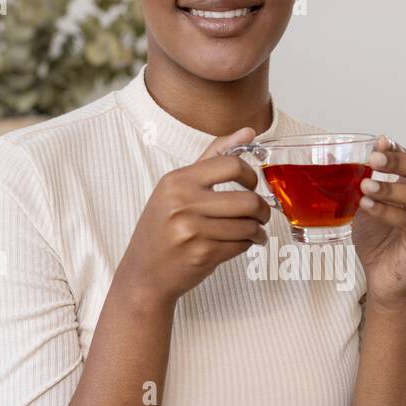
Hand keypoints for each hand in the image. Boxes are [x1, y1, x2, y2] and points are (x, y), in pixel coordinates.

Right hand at [120, 126, 271, 304]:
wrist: (143, 273)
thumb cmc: (162, 228)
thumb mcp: (176, 187)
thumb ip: (213, 157)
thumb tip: (249, 132)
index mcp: (177, 180)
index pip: (232, 165)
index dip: (252, 175)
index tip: (253, 185)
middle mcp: (183, 203)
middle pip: (248, 199)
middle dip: (263, 209)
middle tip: (262, 214)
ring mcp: (192, 230)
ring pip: (248, 225)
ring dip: (257, 230)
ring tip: (253, 231)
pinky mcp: (202, 254)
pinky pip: (241, 245)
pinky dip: (247, 245)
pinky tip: (240, 243)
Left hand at [351, 135, 405, 307]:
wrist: (382, 277)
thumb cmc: (377, 239)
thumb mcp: (363, 204)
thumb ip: (357, 181)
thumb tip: (331, 155)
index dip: (396, 148)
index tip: (377, 142)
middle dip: (398, 160)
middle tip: (373, 159)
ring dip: (390, 187)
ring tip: (365, 186)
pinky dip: (386, 211)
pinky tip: (366, 206)